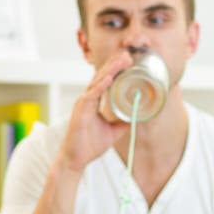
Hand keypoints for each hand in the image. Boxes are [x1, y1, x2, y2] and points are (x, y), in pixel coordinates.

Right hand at [59, 52, 132, 172]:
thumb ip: (124, 123)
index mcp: (94, 102)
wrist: (76, 159)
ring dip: (110, 70)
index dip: (116, 70)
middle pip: (102, 77)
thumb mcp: (113, 132)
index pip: (105, 81)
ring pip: (97, 82)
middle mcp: (87, 99)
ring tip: (121, 60)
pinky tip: (109, 77)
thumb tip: (138, 117)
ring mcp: (83, 103)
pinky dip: (100, 85)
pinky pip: (92, 94)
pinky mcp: (80, 110)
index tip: (128, 61)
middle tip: (128, 54)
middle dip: (115, 65)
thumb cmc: (89, 146)